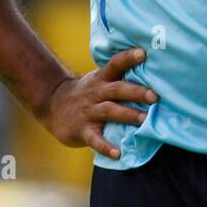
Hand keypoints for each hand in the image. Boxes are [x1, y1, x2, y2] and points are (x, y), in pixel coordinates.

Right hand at [37, 46, 157, 159]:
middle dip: (136, 92)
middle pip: (117, 89)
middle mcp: (96, 93)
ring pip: (109, 111)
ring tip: (145, 121)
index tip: (143, 53)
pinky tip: (118, 153)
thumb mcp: (99, 80)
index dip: (128, 57)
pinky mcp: (82, 130)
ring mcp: (88, 112)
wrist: (52, 104)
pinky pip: (94, 139)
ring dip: (127, 115)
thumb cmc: (88, 92)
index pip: (115, 64)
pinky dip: (106, 147)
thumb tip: (154, 76)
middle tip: (155, 97)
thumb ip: (120, 78)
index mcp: (102, 78)